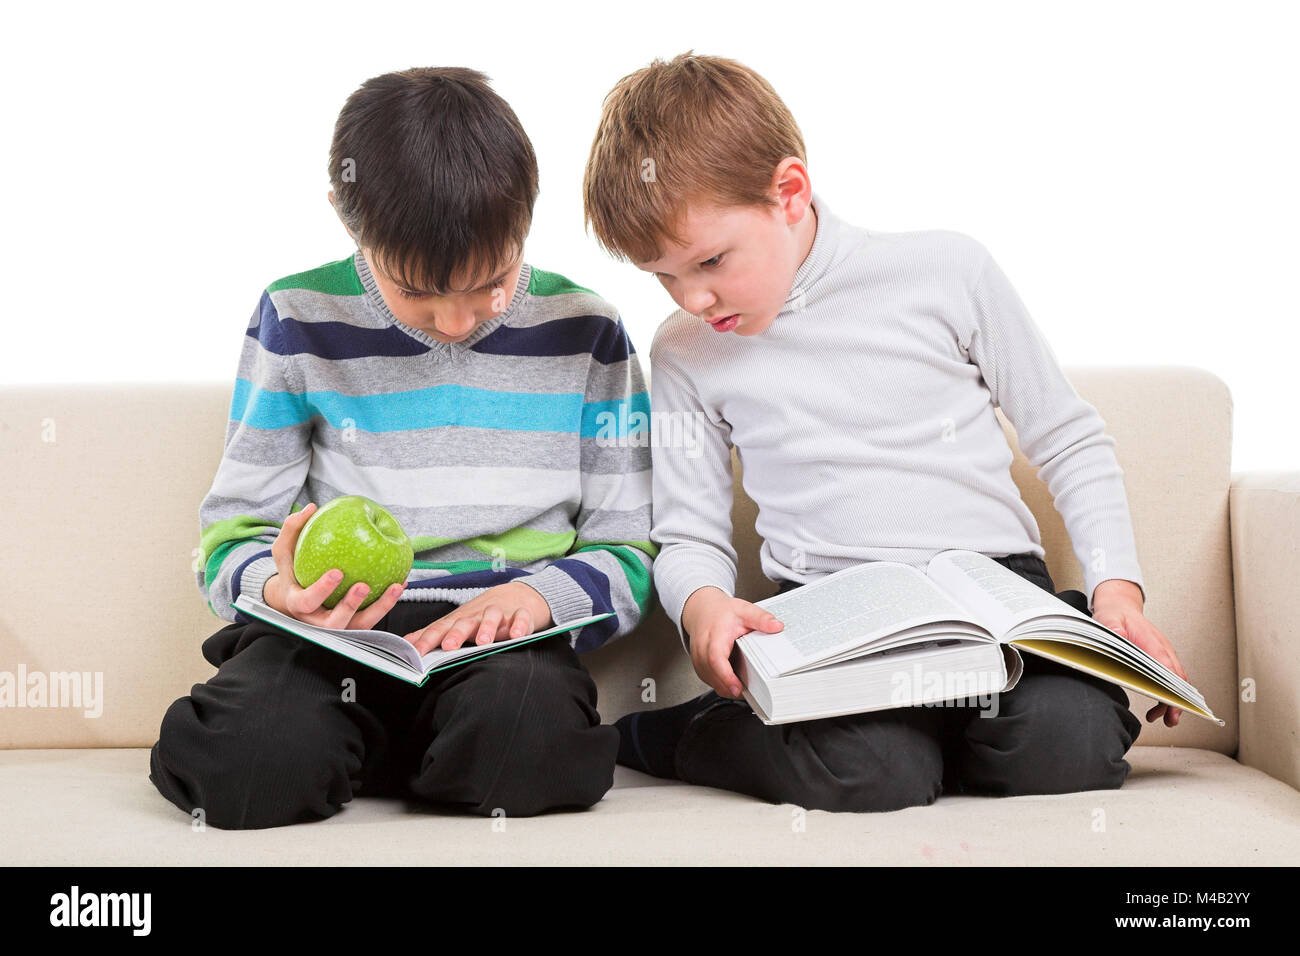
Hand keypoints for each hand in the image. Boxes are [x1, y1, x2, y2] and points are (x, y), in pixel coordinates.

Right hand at [262, 501, 406, 629]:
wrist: (298, 599)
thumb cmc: (293, 571)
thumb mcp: (285, 552)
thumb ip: (293, 530)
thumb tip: (310, 507)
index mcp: (298, 604)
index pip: (307, 602)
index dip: (321, 590)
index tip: (337, 572)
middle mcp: (317, 622)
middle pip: (334, 623)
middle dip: (350, 606)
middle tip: (363, 585)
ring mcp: (337, 627)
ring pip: (360, 625)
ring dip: (380, 608)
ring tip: (395, 586)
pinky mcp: (354, 626)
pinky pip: (373, 617)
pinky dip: (387, 602)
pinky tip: (400, 583)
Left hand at [403, 581, 552, 653]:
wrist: (514, 596)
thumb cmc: (479, 616)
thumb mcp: (455, 623)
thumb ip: (432, 633)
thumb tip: (405, 644)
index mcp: (459, 620)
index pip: (440, 629)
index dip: (427, 640)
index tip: (416, 654)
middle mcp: (477, 616)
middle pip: (465, 622)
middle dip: (456, 633)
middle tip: (449, 646)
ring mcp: (499, 614)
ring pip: (493, 616)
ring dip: (488, 628)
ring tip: (484, 642)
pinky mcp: (520, 614)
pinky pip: (521, 618)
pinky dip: (519, 625)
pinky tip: (516, 636)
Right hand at [681, 586, 783, 698]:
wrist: (702, 609)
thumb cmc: (721, 612)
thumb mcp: (744, 610)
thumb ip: (760, 618)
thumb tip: (777, 626)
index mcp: (715, 636)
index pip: (716, 659)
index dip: (726, 676)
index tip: (738, 687)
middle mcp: (702, 648)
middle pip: (711, 673)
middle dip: (728, 686)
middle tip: (747, 692)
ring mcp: (698, 658)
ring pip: (709, 679)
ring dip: (724, 687)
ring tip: (742, 689)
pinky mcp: (699, 664)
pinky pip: (707, 679)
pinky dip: (719, 683)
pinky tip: (732, 682)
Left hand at [1092, 579, 1186, 725]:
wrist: (1120, 605)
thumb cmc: (1115, 614)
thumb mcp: (1108, 618)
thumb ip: (1112, 627)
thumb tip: (1117, 634)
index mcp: (1152, 641)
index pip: (1168, 667)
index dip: (1172, 687)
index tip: (1173, 703)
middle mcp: (1162, 649)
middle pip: (1177, 678)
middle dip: (1177, 701)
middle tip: (1170, 720)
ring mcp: (1163, 654)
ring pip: (1176, 681)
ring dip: (1173, 701)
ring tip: (1164, 719)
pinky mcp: (1159, 659)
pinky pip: (1169, 679)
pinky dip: (1167, 694)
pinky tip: (1158, 707)